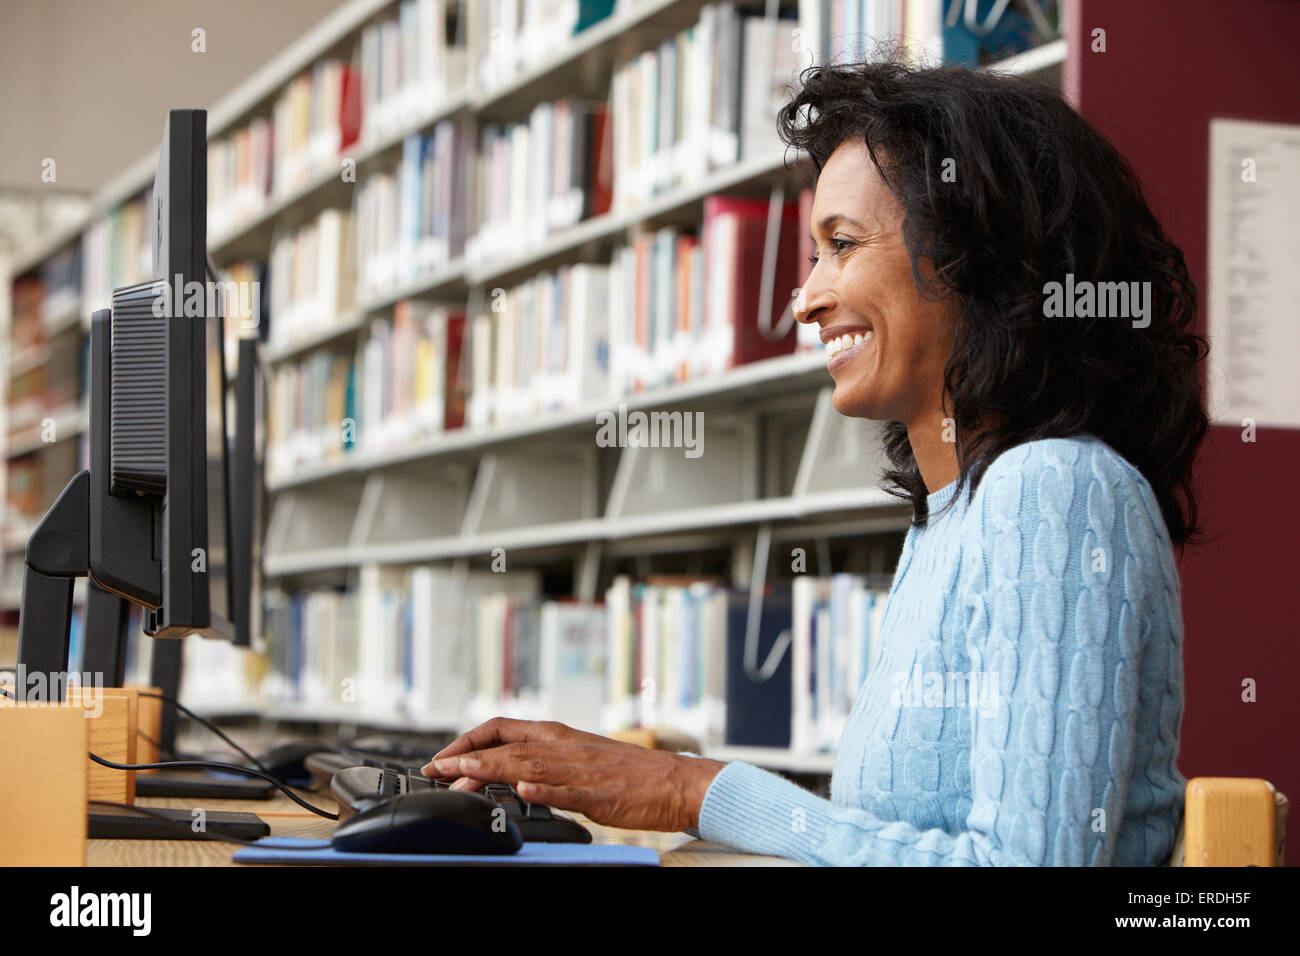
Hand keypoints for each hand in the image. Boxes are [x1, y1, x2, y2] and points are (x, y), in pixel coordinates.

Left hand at [421, 717, 725, 832]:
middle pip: (509, 747)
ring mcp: (582, 770)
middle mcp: (565, 747)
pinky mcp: (599, 794)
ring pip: (531, 765)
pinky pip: (568, 792)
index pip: (503, 728)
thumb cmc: (629, 773)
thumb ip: (545, 761)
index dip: (469, 740)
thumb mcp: (580, 758)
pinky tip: (525, 791)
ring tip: (464, 774)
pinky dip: (545, 790)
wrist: (674, 781)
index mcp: (559, 736)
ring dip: (494, 769)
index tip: (445, 757)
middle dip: (468, 758)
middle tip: (436, 770)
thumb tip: (508, 774)